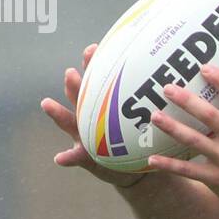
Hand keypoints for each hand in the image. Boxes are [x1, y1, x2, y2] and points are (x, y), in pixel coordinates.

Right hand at [40, 44, 145, 188]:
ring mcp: (83, 136)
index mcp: (102, 106)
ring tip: (47, 103)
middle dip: (74, 85)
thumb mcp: (145, 118)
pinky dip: (68, 157)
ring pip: (70, 121)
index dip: (93, 64)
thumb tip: (171, 71)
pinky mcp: (85, 157)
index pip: (97, 81)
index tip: (94, 48)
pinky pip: (75, 157)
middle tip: (70, 72)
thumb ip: (151, 99)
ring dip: (58, 113)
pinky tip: (60, 157)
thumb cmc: (138, 139)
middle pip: (80, 97)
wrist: (135, 169)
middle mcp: (89, 117)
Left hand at [146, 65, 218, 218]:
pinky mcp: (215, 178)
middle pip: (210, 115)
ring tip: (154, 116)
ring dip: (173, 127)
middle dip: (187, 100)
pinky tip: (151, 160)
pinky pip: (188, 170)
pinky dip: (169, 166)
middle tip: (167, 88)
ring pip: (194, 140)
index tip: (205, 68)